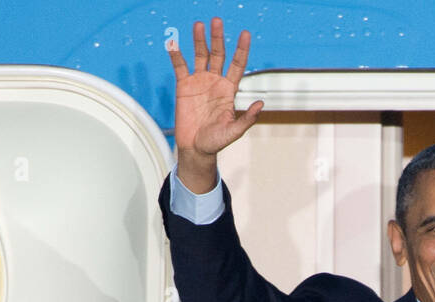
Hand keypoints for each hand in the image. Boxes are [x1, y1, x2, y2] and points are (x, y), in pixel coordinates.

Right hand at [167, 18, 262, 192]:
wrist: (195, 148)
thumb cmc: (215, 142)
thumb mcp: (234, 132)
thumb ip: (247, 118)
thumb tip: (260, 104)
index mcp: (229, 90)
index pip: (237, 65)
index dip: (241, 49)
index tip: (245, 33)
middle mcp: (215, 82)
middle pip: (218, 55)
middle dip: (218, 38)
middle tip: (217, 21)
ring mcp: (199, 82)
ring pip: (200, 56)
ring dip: (200, 40)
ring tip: (199, 25)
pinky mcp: (184, 86)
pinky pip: (180, 67)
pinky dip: (176, 55)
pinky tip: (174, 43)